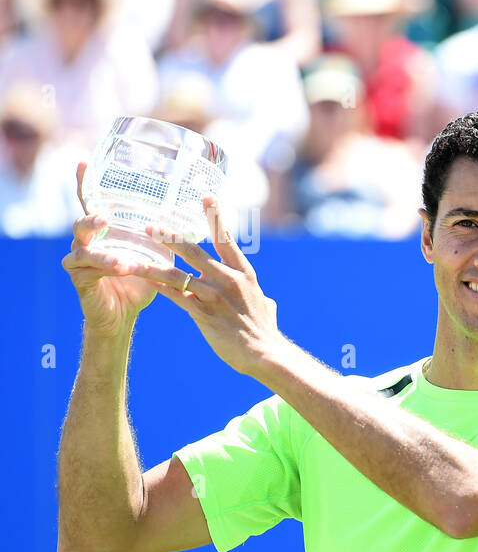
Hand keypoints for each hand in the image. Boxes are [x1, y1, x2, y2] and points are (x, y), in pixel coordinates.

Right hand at [62, 161, 160, 336]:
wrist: (123, 315)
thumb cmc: (138, 282)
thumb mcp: (153, 256)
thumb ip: (162, 237)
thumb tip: (189, 215)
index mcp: (103, 233)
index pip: (92, 204)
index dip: (86, 184)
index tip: (84, 163)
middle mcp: (86, 243)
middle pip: (81, 223)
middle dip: (91, 218)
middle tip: (105, 218)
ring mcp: (79, 260)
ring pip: (83, 249)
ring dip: (103, 252)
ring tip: (121, 258)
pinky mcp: (79, 279)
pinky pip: (87, 270)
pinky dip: (106, 268)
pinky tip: (122, 269)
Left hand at [127, 197, 285, 376]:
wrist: (265, 354)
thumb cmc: (264, 332)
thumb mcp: (266, 307)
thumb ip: (262, 298)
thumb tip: (267, 300)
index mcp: (244, 273)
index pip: (227, 239)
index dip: (215, 217)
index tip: (205, 197)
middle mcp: (229, 279)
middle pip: (196, 251)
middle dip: (172, 237)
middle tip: (152, 224)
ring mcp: (216, 296)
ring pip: (179, 274)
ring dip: (155, 263)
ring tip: (135, 256)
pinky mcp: (204, 314)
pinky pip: (175, 296)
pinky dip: (158, 287)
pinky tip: (143, 279)